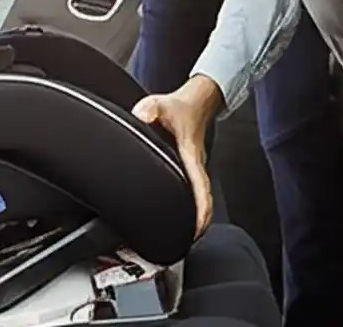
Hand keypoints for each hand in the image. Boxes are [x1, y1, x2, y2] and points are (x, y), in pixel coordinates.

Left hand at [131, 75, 223, 237]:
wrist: (197, 99)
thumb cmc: (182, 106)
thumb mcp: (162, 104)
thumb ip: (150, 109)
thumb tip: (140, 117)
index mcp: (191, 156)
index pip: (200, 190)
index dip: (200, 213)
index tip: (195, 231)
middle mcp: (194, 165)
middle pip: (202, 201)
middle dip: (199, 224)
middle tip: (187, 243)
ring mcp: (192, 166)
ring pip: (198, 197)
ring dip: (196, 216)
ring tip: (185, 235)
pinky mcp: (187, 165)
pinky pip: (191, 189)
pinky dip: (190, 204)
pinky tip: (178, 212)